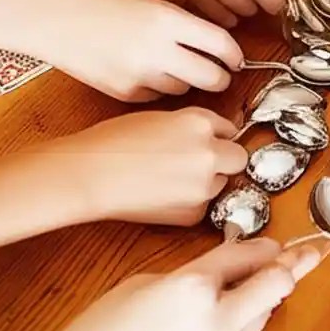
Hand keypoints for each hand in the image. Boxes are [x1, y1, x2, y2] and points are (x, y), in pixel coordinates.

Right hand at [0, 239, 319, 330]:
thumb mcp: (142, 284)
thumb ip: (190, 273)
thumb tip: (218, 271)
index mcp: (192, 285)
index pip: (246, 255)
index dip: (263, 244)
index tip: (276, 240)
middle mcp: (218, 319)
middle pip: (277, 283)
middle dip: (289, 266)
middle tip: (305, 254)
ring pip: (265, 312)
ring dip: (263, 296)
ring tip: (257, 283)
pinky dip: (246, 322)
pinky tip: (228, 315)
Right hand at [22, 0, 242, 102]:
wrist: (54, 20)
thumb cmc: (101, 4)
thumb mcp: (150, 4)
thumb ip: (184, 25)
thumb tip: (219, 48)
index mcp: (167, 18)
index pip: (221, 44)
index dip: (234, 55)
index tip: (236, 59)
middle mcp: (157, 49)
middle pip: (212, 77)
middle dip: (220, 78)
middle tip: (220, 74)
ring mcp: (141, 75)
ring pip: (186, 90)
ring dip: (187, 82)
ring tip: (170, 65)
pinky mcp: (125, 94)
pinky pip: (158, 97)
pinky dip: (159, 89)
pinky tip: (143, 72)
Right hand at [34, 107, 244, 225]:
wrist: (91, 176)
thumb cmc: (112, 143)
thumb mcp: (158, 118)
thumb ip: (190, 125)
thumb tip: (207, 135)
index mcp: (199, 122)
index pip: (229, 127)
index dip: (217, 136)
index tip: (210, 141)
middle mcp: (209, 152)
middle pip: (238, 157)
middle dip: (224, 159)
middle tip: (198, 162)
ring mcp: (203, 185)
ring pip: (222, 183)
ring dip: (207, 181)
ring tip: (170, 178)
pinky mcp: (194, 212)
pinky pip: (204, 205)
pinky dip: (191, 202)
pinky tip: (163, 195)